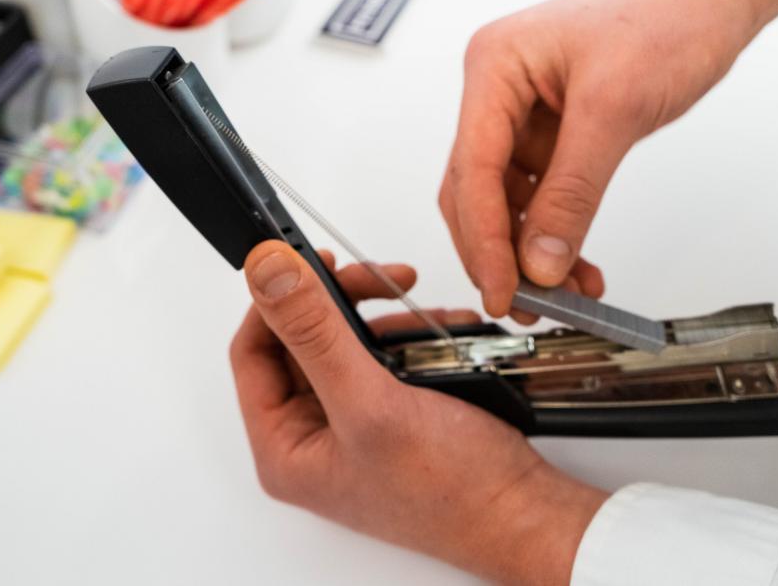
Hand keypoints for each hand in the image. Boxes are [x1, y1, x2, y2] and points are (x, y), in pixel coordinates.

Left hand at [230, 241, 606, 583]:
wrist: (524, 515)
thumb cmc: (451, 490)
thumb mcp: (371, 404)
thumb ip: (315, 334)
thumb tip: (267, 274)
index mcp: (285, 448)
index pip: (253, 353)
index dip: (275, 303)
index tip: (305, 263)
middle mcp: (313, 436)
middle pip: (301, 341)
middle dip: (343, 304)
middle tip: (377, 279)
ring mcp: (353, 424)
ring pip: (346, 343)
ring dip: (383, 319)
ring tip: (422, 316)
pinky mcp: (391, 414)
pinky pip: (383, 357)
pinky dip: (410, 338)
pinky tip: (439, 333)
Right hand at [438, 0, 777, 319]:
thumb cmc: (667, 15)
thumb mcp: (616, 107)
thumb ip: (572, 192)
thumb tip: (541, 259)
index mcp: (495, 68)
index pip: (472, 169)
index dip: (483, 239)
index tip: (501, 288)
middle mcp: (499, 93)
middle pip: (476, 192)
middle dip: (498, 253)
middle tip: (522, 303)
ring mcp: (523, 116)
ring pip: (506, 203)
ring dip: (528, 253)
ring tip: (560, 294)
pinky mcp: (551, 136)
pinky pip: (540, 198)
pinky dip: (554, 236)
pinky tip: (574, 265)